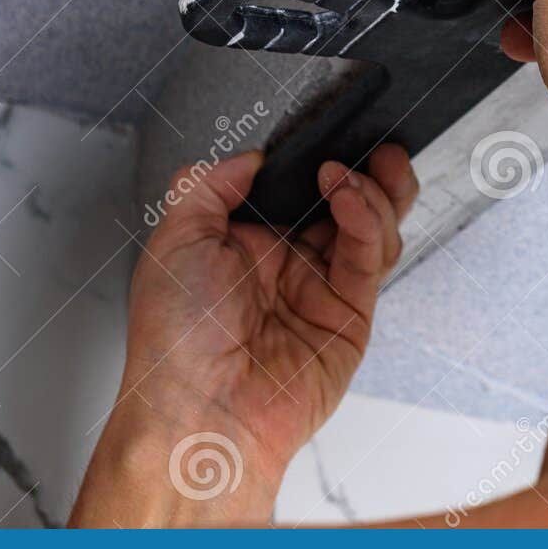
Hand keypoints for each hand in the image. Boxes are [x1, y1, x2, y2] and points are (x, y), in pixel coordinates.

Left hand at [71, 146, 414, 525]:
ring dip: (371, 188)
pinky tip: (347, 195)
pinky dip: (367, 217)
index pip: (298, 189)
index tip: (325, 135)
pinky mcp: (353, 315)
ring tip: (347, 172)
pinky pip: (372, 254)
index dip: (317, 160)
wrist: (198, 413)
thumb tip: (250, 157)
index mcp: (247, 245)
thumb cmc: (175, 344)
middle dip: (369, 169)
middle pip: (349, 204)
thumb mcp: (173, 241)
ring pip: (373, 225)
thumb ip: (208, 186)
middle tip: (374, 144)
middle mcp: (290, 265)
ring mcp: (325, 289)